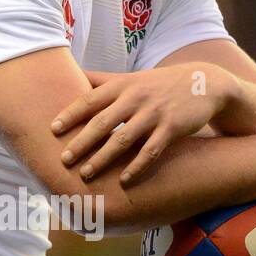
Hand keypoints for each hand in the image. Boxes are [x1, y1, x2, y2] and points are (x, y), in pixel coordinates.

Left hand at [50, 63, 232, 184]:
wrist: (203, 84)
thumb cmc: (157, 85)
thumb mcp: (129, 78)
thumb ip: (100, 80)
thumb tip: (70, 75)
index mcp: (122, 85)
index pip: (90, 99)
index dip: (70, 114)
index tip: (52, 130)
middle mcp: (136, 98)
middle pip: (103, 122)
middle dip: (81, 142)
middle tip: (63, 159)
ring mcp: (154, 113)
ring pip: (123, 139)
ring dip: (102, 158)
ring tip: (85, 174)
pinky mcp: (172, 128)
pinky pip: (151, 151)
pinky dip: (136, 166)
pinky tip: (123, 180)